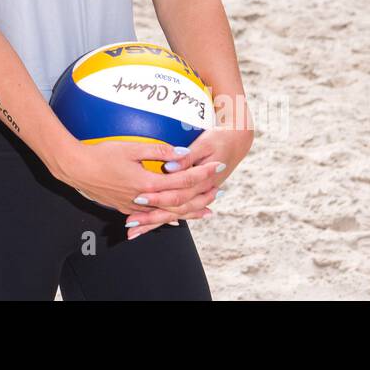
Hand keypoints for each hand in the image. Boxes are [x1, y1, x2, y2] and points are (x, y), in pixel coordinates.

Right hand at [52, 139, 219, 215]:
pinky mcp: (126, 207)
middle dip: (201, 197)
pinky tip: (176, 217)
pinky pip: (153, 216)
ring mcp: (135, 206)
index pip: (182, 180)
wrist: (76, 169)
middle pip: (180, 202)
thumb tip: (182, 153)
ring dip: (189, 211)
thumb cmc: (101, 155)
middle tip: (218, 191)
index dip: (202, 174)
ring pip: (168, 213)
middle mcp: (144, 199)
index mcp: (147, 183)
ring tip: (205, 210)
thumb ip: (158, 150)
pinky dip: (168, 217)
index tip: (217, 167)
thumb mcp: (131, 148)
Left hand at [124, 126, 253, 239]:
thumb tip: (169, 167)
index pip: (177, 194)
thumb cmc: (221, 138)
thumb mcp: (204, 143)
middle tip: (130, 223)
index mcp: (203, 181)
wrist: (239, 140)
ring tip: (135, 231)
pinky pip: (182, 211)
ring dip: (155, 223)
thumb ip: (186, 157)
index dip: (157, 198)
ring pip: (176, 214)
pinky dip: (167, 218)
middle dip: (151, 218)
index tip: (138, 199)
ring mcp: (201, 195)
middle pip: (174, 210)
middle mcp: (202, 192)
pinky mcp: (199, 193)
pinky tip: (152, 225)